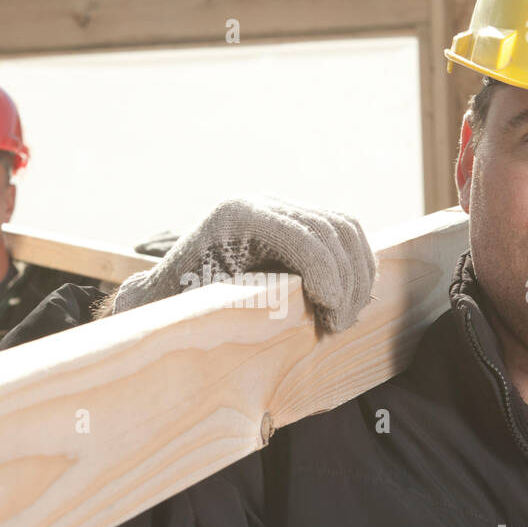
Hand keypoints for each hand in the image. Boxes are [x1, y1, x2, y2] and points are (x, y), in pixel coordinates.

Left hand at [113, 196, 376, 331]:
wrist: (170, 287)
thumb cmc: (181, 302)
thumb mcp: (201, 302)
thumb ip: (241, 304)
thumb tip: (290, 312)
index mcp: (239, 215)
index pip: (303, 235)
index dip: (328, 274)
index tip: (331, 313)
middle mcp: (264, 202)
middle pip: (330, 229)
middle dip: (346, 280)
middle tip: (340, 325)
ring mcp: (283, 207)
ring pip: (344, 228)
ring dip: (357, 273)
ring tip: (346, 316)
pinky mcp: (297, 220)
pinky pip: (343, 233)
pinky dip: (356, 264)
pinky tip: (352, 299)